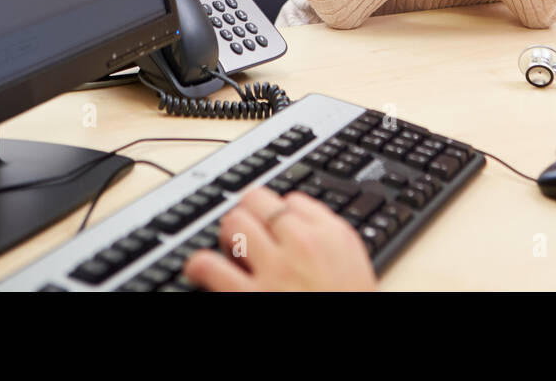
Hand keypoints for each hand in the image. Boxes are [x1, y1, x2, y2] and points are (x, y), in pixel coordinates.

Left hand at [183, 187, 376, 290]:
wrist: (345, 355)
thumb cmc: (350, 305)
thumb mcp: (355, 270)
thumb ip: (330, 245)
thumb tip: (304, 228)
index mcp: (334, 237)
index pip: (293, 200)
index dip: (279, 215)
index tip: (274, 229)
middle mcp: (303, 244)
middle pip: (259, 201)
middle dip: (248, 215)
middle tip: (246, 234)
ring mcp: (275, 269)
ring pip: (233, 222)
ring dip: (226, 235)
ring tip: (228, 252)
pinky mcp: (249, 296)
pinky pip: (209, 264)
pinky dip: (200, 266)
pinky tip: (202, 273)